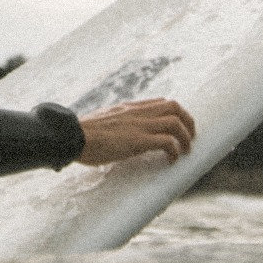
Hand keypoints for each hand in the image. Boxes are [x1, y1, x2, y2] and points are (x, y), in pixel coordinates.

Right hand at [77, 98, 194, 166]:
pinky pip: (167, 141)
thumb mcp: (102, 122)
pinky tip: (171, 161)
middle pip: (174, 106)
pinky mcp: (138, 140)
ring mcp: (138, 125)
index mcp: (128, 108)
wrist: (72, 136)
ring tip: (185, 151)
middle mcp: (136, 112)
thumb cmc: (81, 134)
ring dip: (186, 137)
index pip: (160, 102)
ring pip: (175, 122)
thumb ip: (114, 124)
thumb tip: (116, 134)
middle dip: (188, 122)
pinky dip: (175, 151)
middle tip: (189, 139)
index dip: (175, 114)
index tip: (177, 128)